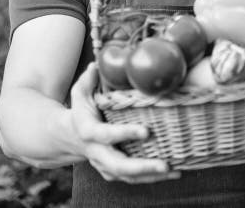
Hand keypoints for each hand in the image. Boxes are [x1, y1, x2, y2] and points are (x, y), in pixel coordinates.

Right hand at [69, 63, 179, 183]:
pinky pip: (133, 179)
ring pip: (127, 177)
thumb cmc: (81, 110)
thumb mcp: (79, 93)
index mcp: (89, 132)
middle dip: (142, 167)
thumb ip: (88, 79)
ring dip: (151, 176)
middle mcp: (97, 152)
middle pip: (118, 165)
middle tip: (165, 165)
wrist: (69, 138)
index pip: (106, 135)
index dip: (125, 134)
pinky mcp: (113, 172)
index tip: (146, 131)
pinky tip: (175, 173)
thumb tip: (97, 63)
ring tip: (175, 172)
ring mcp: (105, 165)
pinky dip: (152, 178)